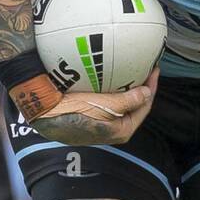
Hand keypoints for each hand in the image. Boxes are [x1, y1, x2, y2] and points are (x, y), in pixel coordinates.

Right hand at [32, 69, 157, 145]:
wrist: (45, 111)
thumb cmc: (76, 110)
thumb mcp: (106, 105)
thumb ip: (130, 100)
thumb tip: (147, 93)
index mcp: (122, 131)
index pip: (144, 107)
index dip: (151, 88)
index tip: (153, 70)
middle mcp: (114, 130)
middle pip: (134, 106)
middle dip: (141, 88)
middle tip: (145, 69)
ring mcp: (102, 125)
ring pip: (121, 104)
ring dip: (127, 89)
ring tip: (132, 72)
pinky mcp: (91, 118)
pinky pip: (108, 102)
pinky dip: (113, 90)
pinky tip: (112, 78)